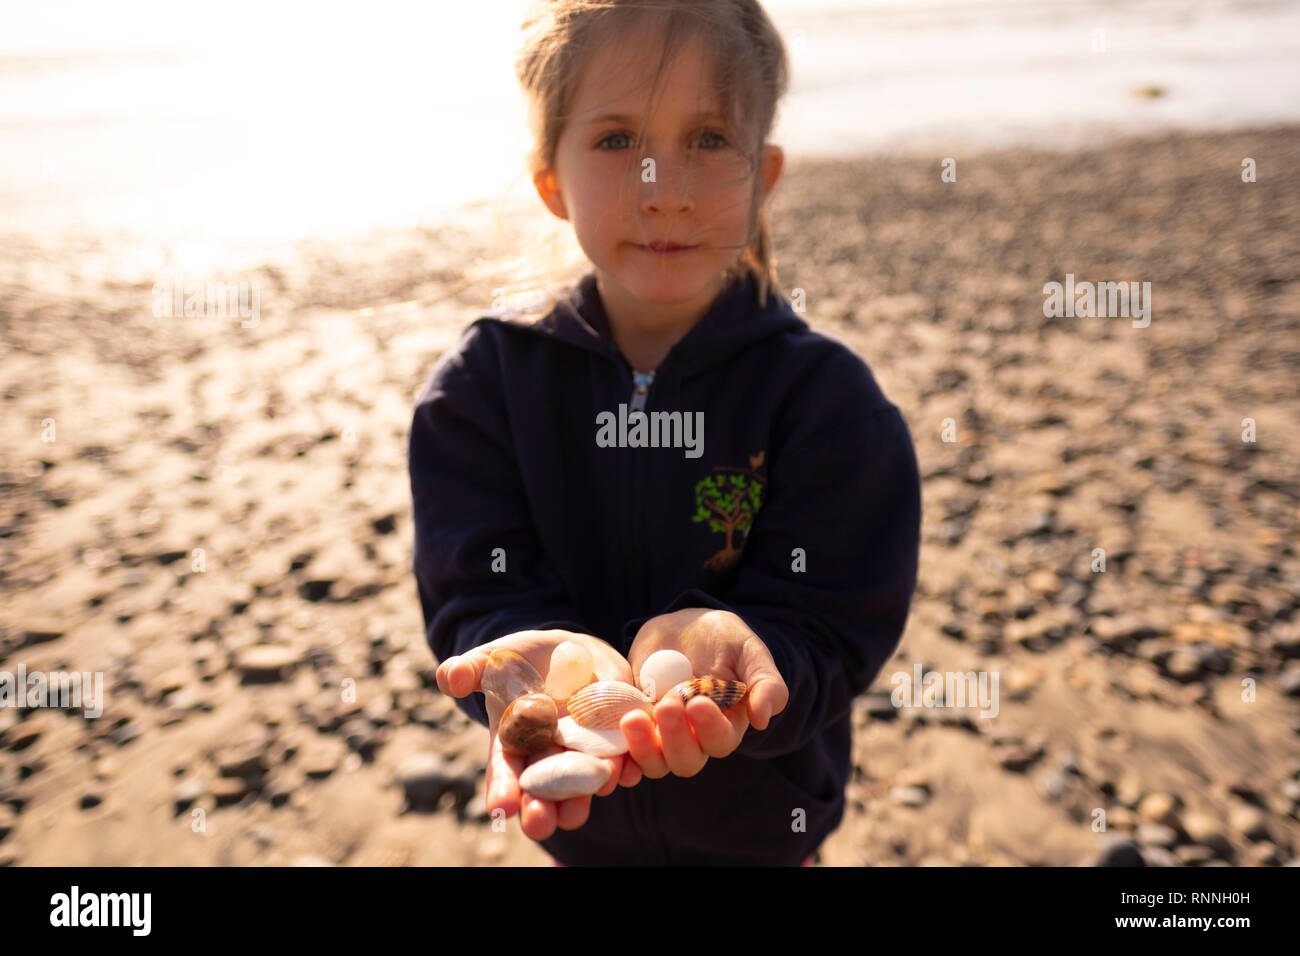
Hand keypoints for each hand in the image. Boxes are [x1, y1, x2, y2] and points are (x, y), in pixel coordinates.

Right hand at [435, 629, 642, 839]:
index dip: (502, 790)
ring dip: (591, 788)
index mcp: (513, 744)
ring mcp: (584, 749)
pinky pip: (625, 755)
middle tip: (541, 823)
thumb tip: (449, 677)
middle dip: (544, 808)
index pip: (505, 772)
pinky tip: (627, 769)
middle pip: (546, 790)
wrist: (566, 650)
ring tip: (592, 791)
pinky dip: (628, 764)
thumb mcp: (492, 660)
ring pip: (589, 779)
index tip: (500, 808)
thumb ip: (471, 669)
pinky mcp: (616, 736)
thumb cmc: (519, 661)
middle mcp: (549, 755)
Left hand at [621, 608, 788, 778]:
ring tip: (634, 718)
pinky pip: (625, 748)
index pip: (721, 741)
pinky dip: (620, 745)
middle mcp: (694, 738)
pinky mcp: (636, 725)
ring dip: (643, 746)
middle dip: (676, 738)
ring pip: (654, 761)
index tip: (699, 702)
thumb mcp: (748, 650)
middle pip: (686, 760)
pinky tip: (616, 727)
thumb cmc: (722, 638)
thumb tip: (762, 718)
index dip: (710, 728)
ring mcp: (662, 735)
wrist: (682, 627)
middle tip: (668, 705)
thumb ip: (765, 682)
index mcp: (727, 725)